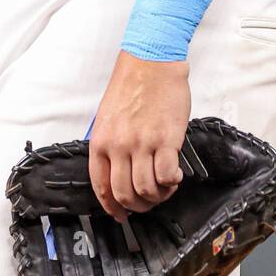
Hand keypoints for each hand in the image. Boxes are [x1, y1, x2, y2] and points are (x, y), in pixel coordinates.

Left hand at [89, 50, 190, 218]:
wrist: (152, 61)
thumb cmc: (132, 85)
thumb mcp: (107, 116)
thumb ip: (110, 145)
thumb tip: (117, 172)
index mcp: (101, 141)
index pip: (101, 186)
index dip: (112, 207)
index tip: (121, 214)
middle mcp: (119, 145)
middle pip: (125, 195)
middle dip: (138, 206)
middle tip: (149, 201)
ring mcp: (142, 143)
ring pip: (147, 190)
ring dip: (158, 195)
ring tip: (165, 186)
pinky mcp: (166, 140)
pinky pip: (167, 176)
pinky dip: (171, 183)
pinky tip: (175, 175)